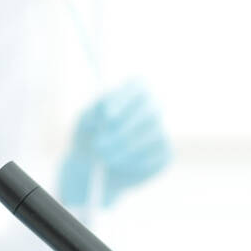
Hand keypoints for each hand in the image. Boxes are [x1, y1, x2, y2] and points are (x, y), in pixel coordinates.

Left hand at [58, 81, 170, 207]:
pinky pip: (155, 156)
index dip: (126, 99)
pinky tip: (116, 165)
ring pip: (152, 136)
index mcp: (133, 89)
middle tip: (100, 145)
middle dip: (123, 131)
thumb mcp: (85, 120)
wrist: (94, 163)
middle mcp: (153, 105)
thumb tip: (105, 107)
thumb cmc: (90, 133)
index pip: (137, 85)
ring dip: (126, 149)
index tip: (108, 115)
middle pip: (149, 112)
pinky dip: (133, 162)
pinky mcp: (165, 152)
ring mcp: (161, 128)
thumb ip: (93, 111)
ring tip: (103, 157)